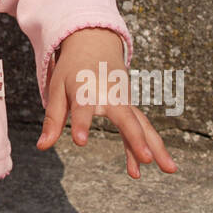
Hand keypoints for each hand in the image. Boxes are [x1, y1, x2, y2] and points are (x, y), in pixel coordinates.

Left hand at [36, 28, 177, 178]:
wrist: (94, 43)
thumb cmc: (72, 70)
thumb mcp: (57, 90)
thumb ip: (52, 119)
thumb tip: (42, 147)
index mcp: (85, 88)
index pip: (82, 108)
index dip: (80, 124)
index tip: (79, 141)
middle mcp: (110, 95)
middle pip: (126, 118)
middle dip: (136, 139)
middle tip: (146, 159)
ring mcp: (124, 101)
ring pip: (143, 124)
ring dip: (156, 146)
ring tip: (170, 169)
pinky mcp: (129, 107)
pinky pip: (139, 127)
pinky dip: (145, 146)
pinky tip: (141, 168)